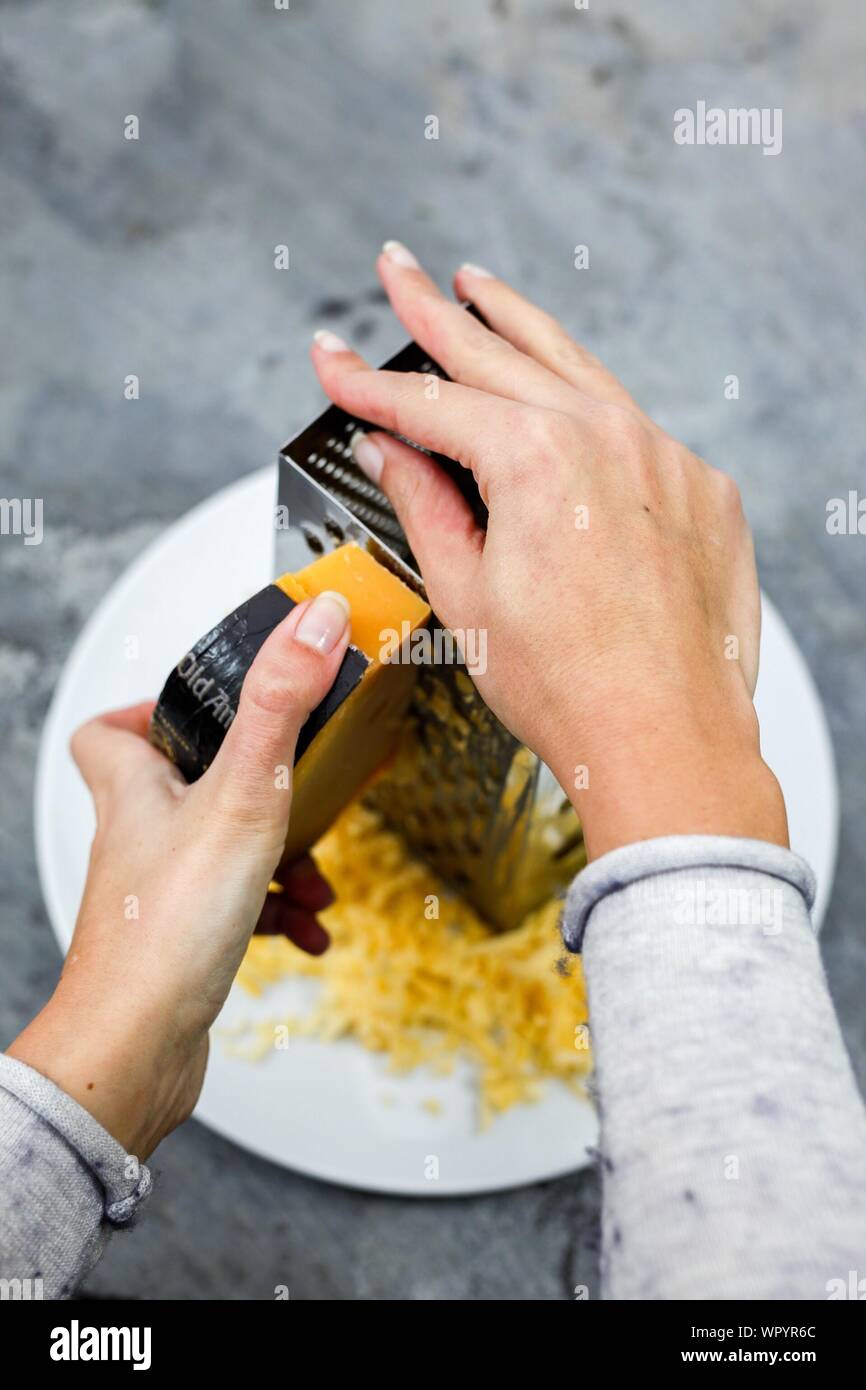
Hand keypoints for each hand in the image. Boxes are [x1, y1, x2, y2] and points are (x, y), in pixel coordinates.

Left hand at [8, 592, 350, 1157]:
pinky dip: (278, 915)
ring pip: (222, 855)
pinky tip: (308, 931)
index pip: (109, 732)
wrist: (135, 1049)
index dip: (149, 710)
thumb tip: (313, 620)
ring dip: (278, 859)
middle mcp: (140, 839)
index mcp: (136, 791)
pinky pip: (238, 915)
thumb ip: (280, 705)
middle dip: (253, 789)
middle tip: (295, 789)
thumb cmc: (166, 930)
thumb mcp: (240, 795)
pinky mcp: (183, 944)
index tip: (206, 703)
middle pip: (183, 791)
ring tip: (313, 877)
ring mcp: (159, 893)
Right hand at [312, 242, 787, 858]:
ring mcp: (664, 456)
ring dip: (520, 325)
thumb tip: (391, 451)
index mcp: (537, 458)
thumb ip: (425, 503)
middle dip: (437, 310)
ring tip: (476, 286)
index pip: (433, 401)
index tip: (331, 359)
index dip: (370, 381)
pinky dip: (587, 401)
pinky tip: (562, 391)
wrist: (667, 741)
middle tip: (396, 268)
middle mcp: (608, 436)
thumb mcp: (467, 594)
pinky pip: (633, 425)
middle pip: (503, 355)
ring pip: (578, 369)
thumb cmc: (567, 688)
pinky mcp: (701, 487)